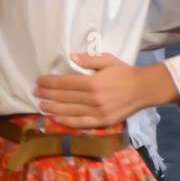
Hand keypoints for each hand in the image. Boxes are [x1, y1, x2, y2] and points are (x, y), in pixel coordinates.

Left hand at [33, 53, 174, 128]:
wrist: (144, 89)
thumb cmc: (124, 72)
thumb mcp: (108, 60)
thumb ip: (88, 60)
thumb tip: (70, 57)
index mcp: (93, 82)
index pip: (65, 83)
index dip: (49, 83)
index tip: (39, 81)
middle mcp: (94, 99)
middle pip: (64, 98)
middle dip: (47, 95)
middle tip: (35, 92)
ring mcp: (98, 112)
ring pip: (69, 111)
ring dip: (53, 108)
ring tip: (40, 105)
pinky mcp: (102, 122)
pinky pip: (81, 123)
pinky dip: (66, 121)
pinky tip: (56, 117)